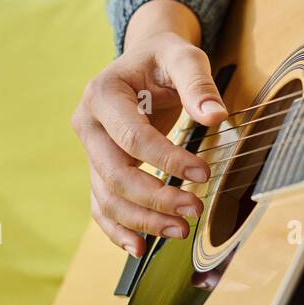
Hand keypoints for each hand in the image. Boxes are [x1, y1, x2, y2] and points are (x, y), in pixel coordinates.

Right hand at [71, 0, 228, 256]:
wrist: (143, 61)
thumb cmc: (164, 58)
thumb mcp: (183, 57)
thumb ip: (198, 84)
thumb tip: (215, 116)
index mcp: (103, 95)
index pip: (133, 138)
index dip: (168, 160)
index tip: (203, 173)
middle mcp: (88, 125)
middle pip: (115, 173)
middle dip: (155, 198)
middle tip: (194, 210)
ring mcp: (89, 150)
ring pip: (107, 196)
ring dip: (142, 219)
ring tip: (180, 231)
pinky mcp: (98, 167)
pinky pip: (101, 205)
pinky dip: (118, 229)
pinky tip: (141, 247)